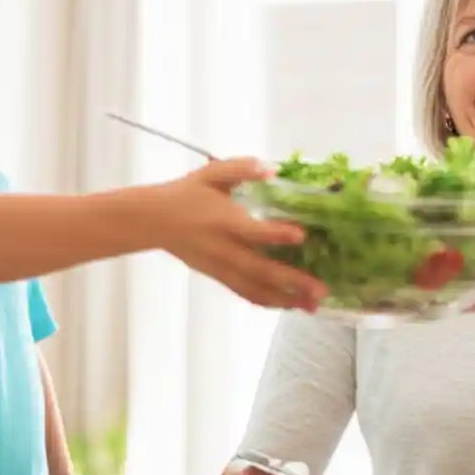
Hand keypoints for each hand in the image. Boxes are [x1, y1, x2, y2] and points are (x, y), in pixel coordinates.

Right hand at [151, 158, 327, 310]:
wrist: (154, 221)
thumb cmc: (187, 194)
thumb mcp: (212, 173)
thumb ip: (241, 168)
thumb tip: (271, 168)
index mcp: (224, 221)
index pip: (252, 231)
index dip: (276, 234)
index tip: (302, 235)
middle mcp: (224, 249)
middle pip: (260, 271)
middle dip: (292, 282)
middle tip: (321, 290)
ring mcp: (221, 268)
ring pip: (255, 289)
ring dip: (285, 300)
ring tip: (312, 306)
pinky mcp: (218, 277)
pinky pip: (245, 293)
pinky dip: (268, 301)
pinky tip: (289, 305)